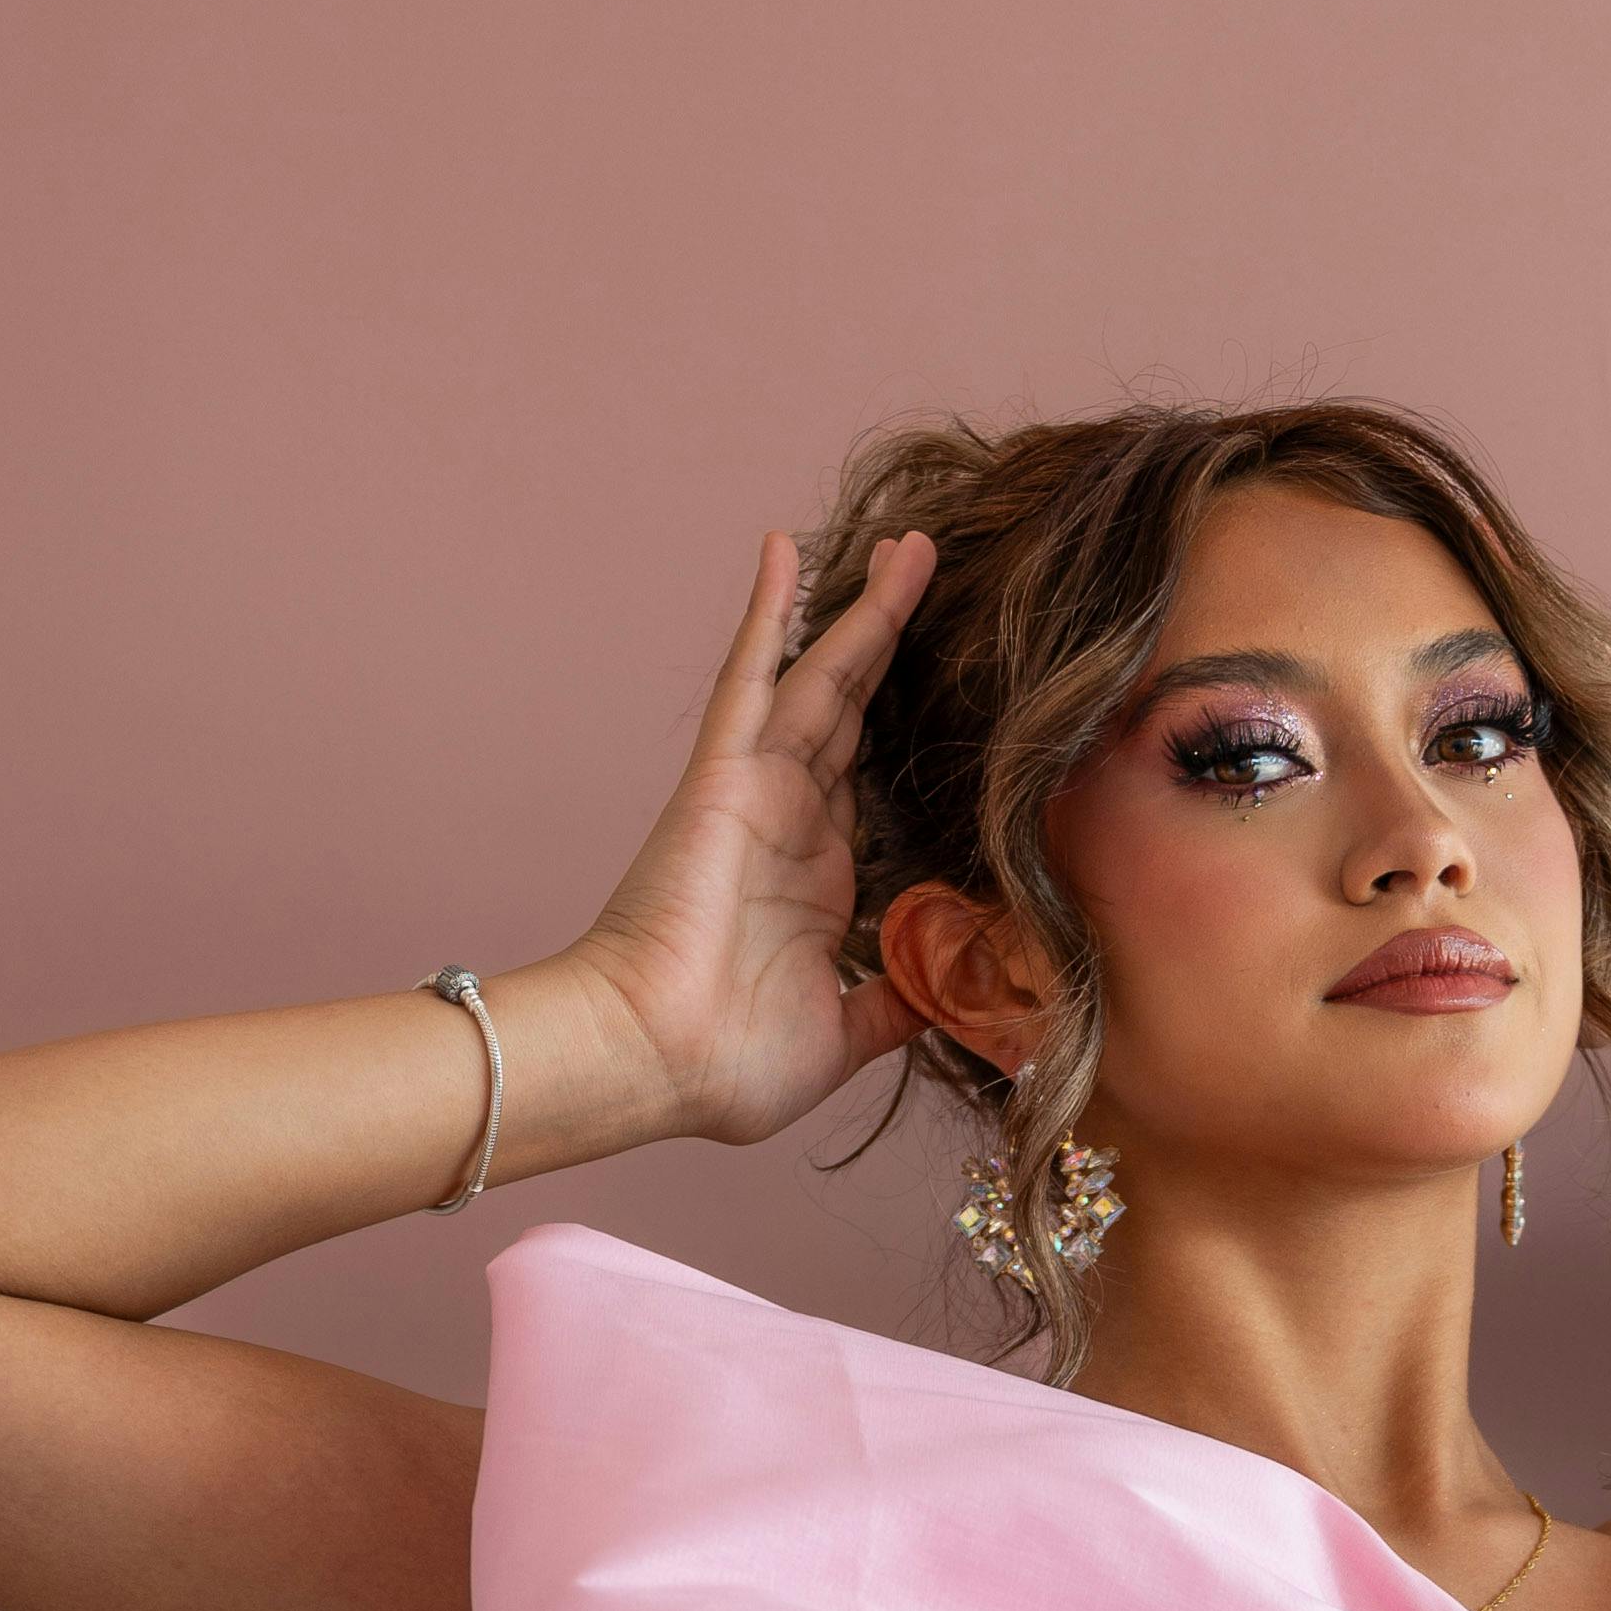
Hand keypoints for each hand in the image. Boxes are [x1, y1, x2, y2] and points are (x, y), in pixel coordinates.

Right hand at [569, 530, 938, 1144]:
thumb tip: (958, 989)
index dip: (908, 728)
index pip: (871, 783)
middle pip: (854, 710)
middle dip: (894, 643)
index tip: (957, 683)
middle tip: (936, 574)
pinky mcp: (724, 774)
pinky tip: (785, 548)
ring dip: (865, 612)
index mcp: (818, 880)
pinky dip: (768, 613)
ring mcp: (757, 791)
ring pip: (823, 678)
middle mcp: (790, 823)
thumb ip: (899, 1003)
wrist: (652, 1058)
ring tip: (911, 547)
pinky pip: (748, 676)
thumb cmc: (726, 1063)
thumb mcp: (846, 1035)